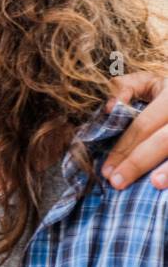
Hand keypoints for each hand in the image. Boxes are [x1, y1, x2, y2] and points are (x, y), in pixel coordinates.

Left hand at [103, 72, 167, 188]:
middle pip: (163, 141)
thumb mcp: (149, 82)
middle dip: (138, 163)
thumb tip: (109, 109)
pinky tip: (167, 184)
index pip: (143, 124)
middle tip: (117, 182)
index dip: (123, 147)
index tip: (106, 169)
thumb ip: (126, 88)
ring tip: (153, 184)